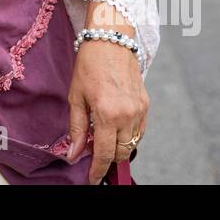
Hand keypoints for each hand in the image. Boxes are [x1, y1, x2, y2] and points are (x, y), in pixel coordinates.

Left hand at [64, 37, 148, 184]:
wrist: (110, 39)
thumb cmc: (89, 65)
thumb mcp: (75, 96)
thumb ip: (76, 128)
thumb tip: (73, 154)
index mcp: (107, 114)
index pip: (103, 153)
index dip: (97, 170)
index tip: (92, 179)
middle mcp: (127, 115)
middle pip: (121, 153)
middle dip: (107, 160)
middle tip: (94, 156)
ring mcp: (139, 110)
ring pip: (132, 144)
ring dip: (118, 147)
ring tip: (103, 139)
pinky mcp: (146, 104)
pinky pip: (140, 131)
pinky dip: (128, 136)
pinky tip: (115, 128)